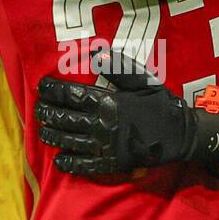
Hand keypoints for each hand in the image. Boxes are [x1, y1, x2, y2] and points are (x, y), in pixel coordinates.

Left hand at [35, 51, 218, 175]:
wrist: (180, 135)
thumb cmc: (161, 104)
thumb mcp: (143, 80)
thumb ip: (119, 68)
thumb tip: (96, 54)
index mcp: (108, 101)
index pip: (72, 94)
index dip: (53, 90)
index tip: (41, 87)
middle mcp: (102, 124)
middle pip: (65, 118)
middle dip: (47, 113)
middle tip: (38, 110)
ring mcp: (105, 146)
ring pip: (69, 140)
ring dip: (52, 135)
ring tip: (43, 131)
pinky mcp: (111, 163)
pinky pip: (85, 165)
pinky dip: (70, 163)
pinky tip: (59, 160)